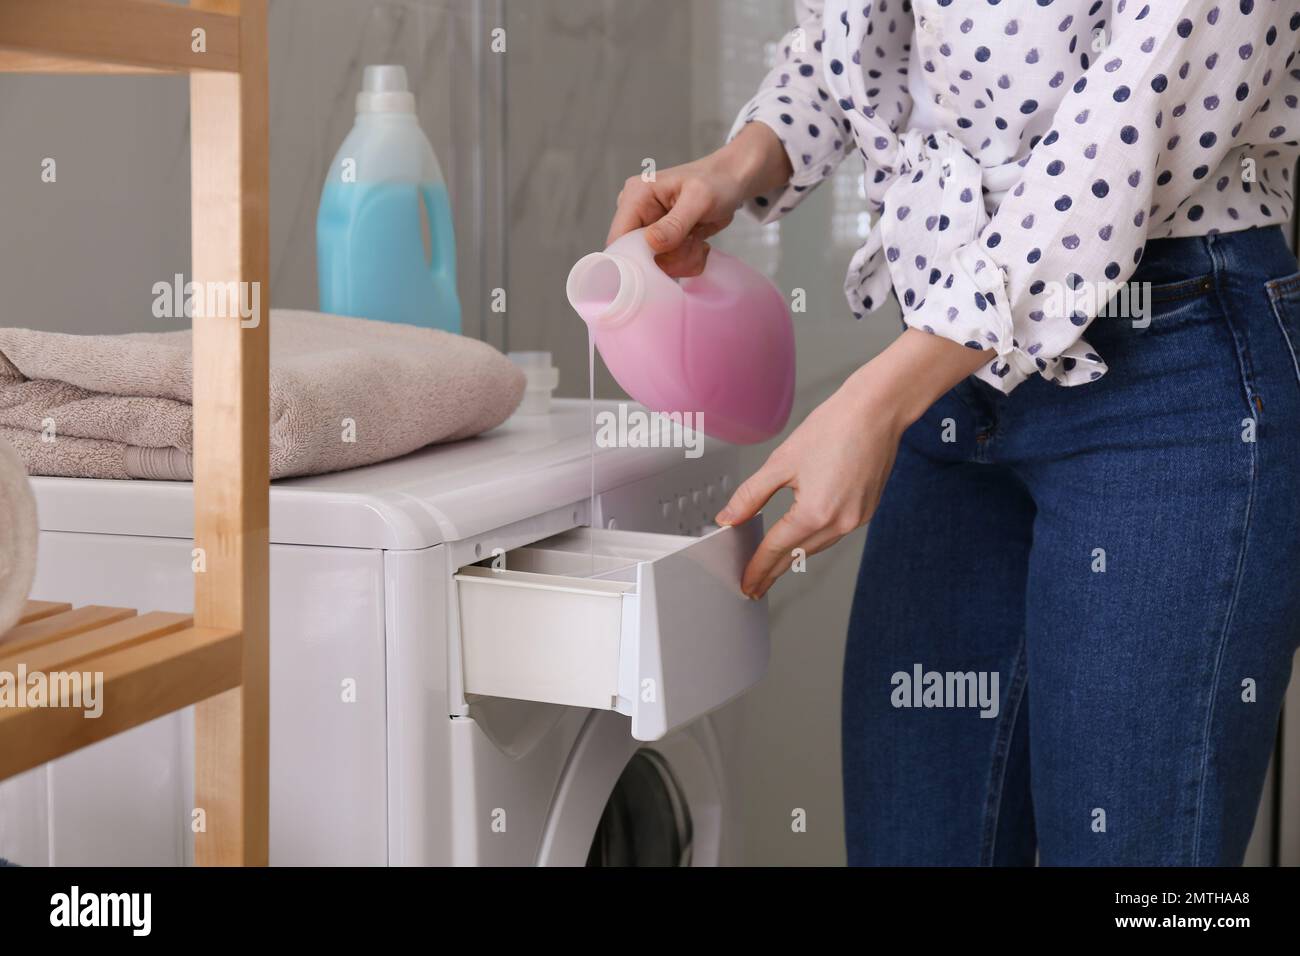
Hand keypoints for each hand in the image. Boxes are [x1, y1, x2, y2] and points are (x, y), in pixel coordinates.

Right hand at [606, 123, 791, 277]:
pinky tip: (698, 243)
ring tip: (698, 240)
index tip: (666, 262)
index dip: (636, 259)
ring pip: (656, 265)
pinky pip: (669, 265)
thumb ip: (675, 223)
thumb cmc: (717, 181)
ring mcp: (648, 229)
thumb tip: (651, 244)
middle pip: (639, 258)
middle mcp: (636, 213)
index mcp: (636, 196)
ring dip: (682, 260)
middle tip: (693, 245)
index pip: (618, 239)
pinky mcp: (661, 241)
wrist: (732, 182)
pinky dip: (686, 261)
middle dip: (669, 259)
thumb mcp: (699, 199)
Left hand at [715, 330, 993, 597]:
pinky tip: (802, 538)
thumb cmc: (834, 427)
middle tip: (754, 584)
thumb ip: (751, 495)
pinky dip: (814, 539)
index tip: (747, 584)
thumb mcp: (781, 461)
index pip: (777, 549)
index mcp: (816, 512)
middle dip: (774, 569)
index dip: (758, 568)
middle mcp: (840, 522)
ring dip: (794, 556)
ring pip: (816, 546)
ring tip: (773, 565)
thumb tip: (730, 517)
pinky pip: (834, 534)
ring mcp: (857, 519)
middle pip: (797, 554)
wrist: (877, 411)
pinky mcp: (866, 510)